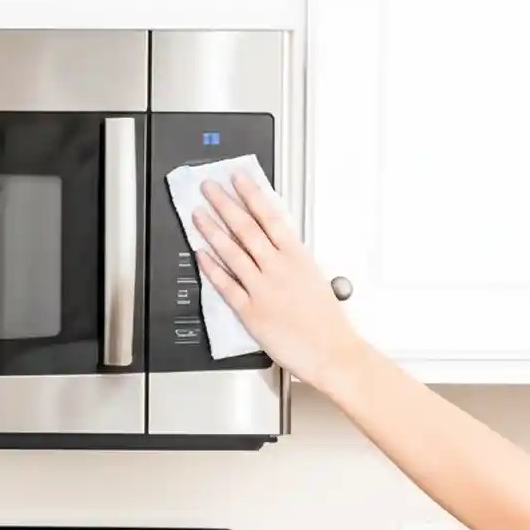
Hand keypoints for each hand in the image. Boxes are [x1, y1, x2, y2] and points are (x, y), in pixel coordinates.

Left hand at [192, 175, 366, 390]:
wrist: (332, 351)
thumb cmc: (325, 319)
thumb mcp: (313, 276)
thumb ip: (290, 258)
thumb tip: (271, 241)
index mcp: (297, 256)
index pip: (269, 216)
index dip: (250, 194)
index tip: (237, 178)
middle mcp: (278, 268)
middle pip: (245, 228)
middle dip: (224, 204)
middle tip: (208, 188)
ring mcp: (262, 288)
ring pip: (231, 252)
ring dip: (211, 230)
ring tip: (197, 214)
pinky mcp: (250, 311)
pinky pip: (225, 284)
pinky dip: (211, 267)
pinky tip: (200, 253)